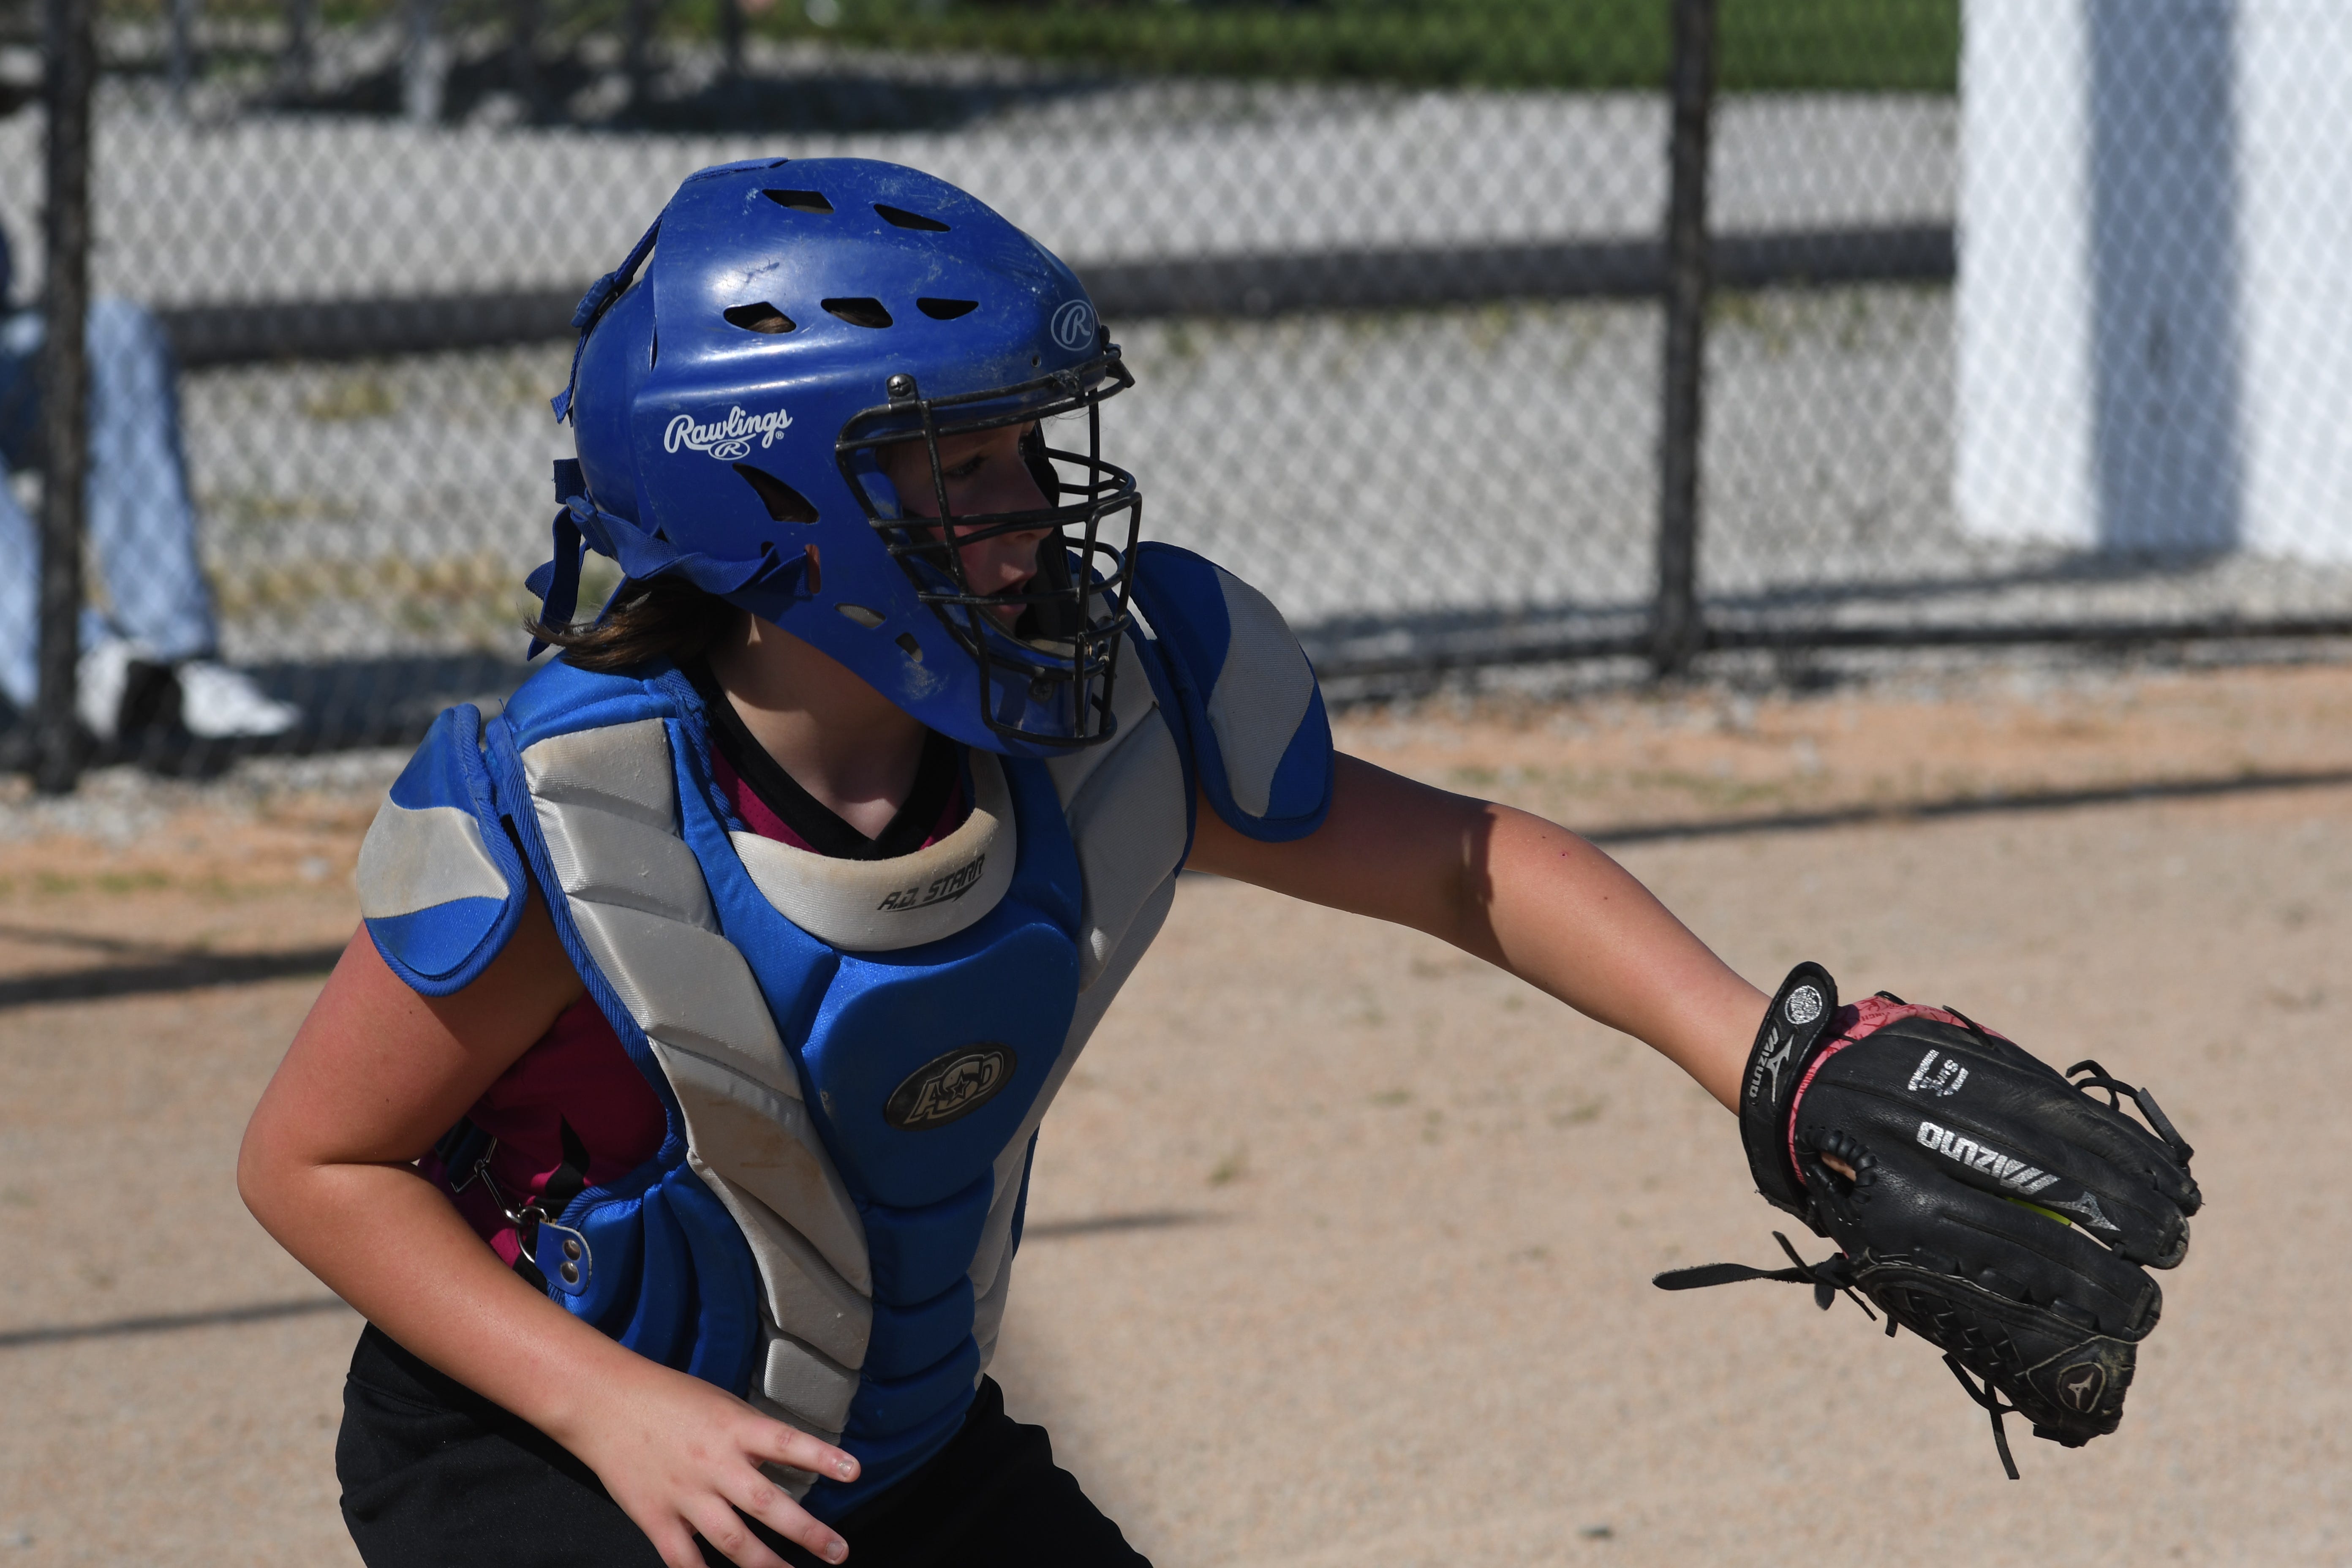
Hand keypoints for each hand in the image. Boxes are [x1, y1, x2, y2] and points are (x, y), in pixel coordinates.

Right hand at [556, 1354, 861, 1567]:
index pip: (787, 1442)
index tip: (854, 1472)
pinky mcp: (655, 1517)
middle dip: (807, 1532)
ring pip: (733, 1541)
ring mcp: (684, 1494)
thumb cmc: (666, 1398)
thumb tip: (785, 1464)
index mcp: (733, 1428)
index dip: (822, 1457)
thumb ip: (751, 1436)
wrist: (603, 1401)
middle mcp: (713, 1464)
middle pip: (767, 1504)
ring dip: (768, 1565)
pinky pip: (684, 1559)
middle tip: (838, 1550)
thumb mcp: (720, 1403)